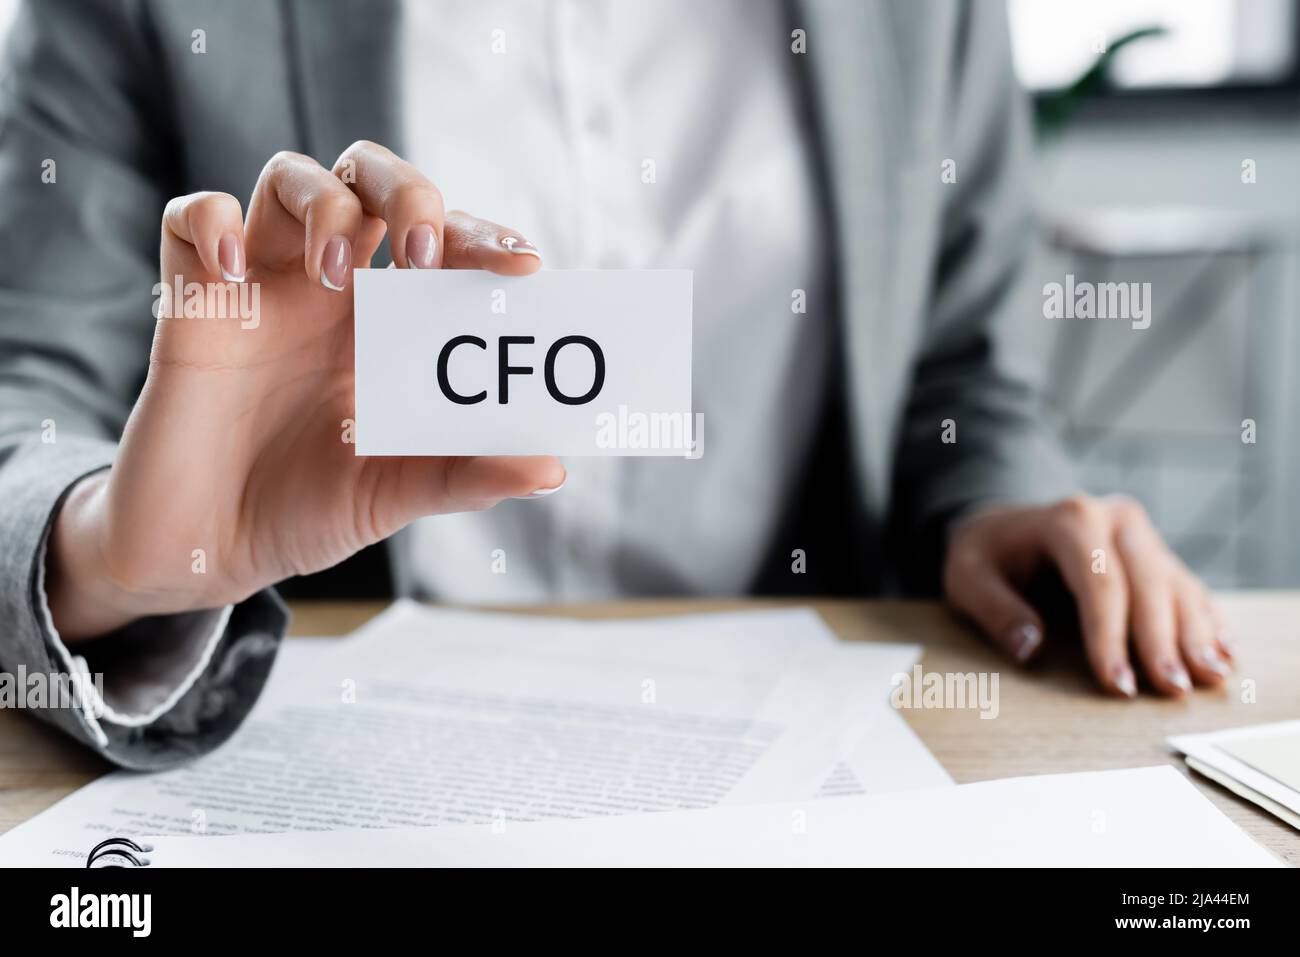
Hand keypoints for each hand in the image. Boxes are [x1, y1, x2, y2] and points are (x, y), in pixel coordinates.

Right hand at [46, 141, 561, 639]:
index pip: (443, 244)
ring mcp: (259, 289)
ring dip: (323, 204)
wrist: (209, 549)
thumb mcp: (394, 495)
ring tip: (331, 273)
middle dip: (407, 193)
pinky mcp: (190, 300)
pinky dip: (211, 223)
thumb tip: (551, 469)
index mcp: (386, 325)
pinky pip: (189, 218)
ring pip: (289, 177)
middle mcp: (328, 293)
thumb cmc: (306, 511)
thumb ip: (466, 475)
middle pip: (370, 181)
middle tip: (422, 253)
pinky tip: (232, 274)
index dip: (485, 237)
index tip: (524, 265)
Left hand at [942, 495, 1234, 697]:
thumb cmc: (986, 555)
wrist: (1003, 526)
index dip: (1111, 636)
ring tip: (1209, 679)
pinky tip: (1222, 655)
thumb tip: (1029, 648)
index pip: (1100, 581)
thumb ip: (995, 610)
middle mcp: (1115, 519)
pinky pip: (1189, 588)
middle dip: (1162, 641)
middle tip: (1171, 691)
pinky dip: (1208, 622)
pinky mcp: (1156, 554)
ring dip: (1196, 636)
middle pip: (1149, 583)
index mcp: (1069, 518)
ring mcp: (1141, 535)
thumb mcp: (967, 577)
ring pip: (1178, 586)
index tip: (1118, 684)